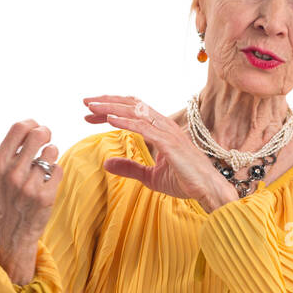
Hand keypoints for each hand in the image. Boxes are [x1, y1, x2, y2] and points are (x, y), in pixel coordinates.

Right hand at [0, 112, 62, 251]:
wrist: (13, 229)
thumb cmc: (4, 192)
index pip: (20, 128)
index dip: (32, 124)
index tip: (35, 130)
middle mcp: (12, 174)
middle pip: (38, 135)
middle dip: (45, 133)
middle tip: (46, 138)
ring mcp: (28, 186)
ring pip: (51, 152)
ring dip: (51, 153)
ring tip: (45, 162)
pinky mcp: (45, 197)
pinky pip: (58, 170)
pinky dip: (56, 172)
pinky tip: (48, 179)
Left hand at [82, 96, 236, 211]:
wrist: (207, 190)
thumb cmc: (185, 181)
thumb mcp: (149, 176)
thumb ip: (129, 167)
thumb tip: (106, 164)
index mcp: (160, 129)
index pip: (132, 111)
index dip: (110, 109)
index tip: (90, 115)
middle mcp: (163, 125)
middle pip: (131, 105)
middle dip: (107, 102)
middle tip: (86, 103)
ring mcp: (167, 132)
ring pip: (135, 112)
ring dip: (111, 108)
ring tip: (92, 108)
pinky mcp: (169, 143)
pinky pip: (144, 128)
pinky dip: (126, 122)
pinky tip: (110, 120)